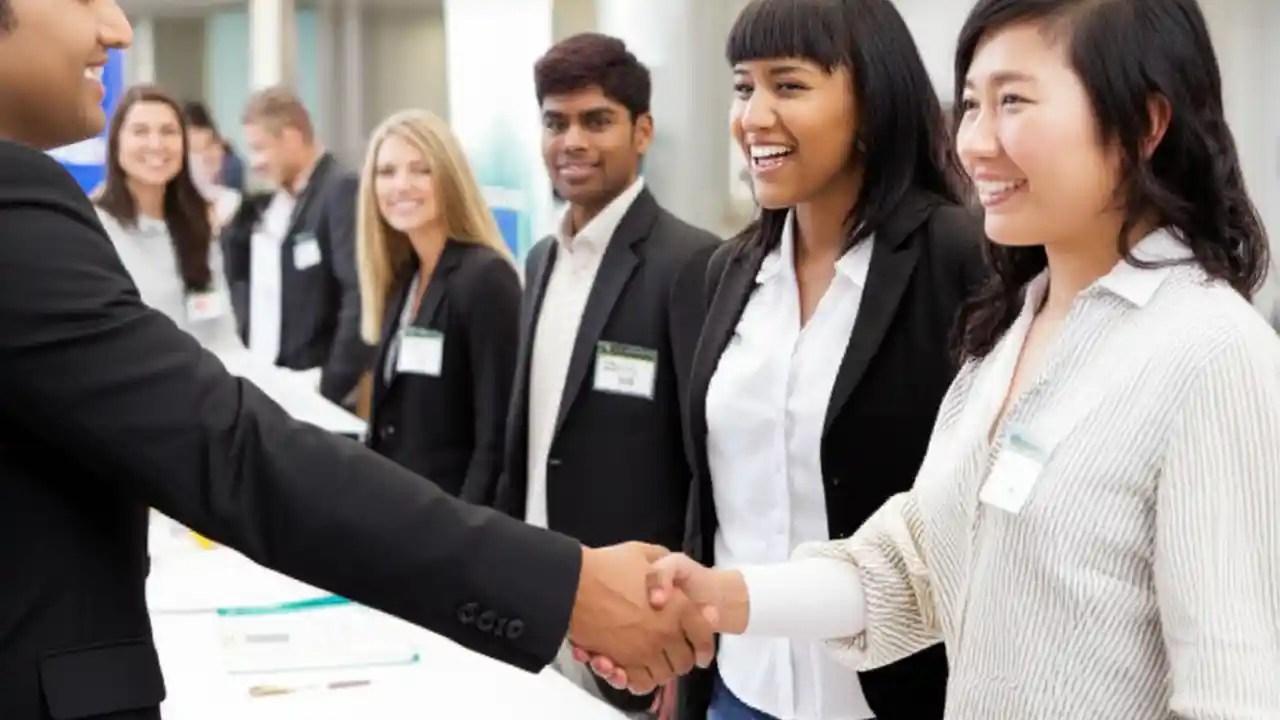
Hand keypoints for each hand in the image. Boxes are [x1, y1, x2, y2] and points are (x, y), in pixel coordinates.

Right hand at [568, 543, 715, 694]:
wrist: (572, 584)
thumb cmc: (605, 566)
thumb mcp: (641, 553)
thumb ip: (661, 562)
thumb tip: (666, 569)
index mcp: (678, 606)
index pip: (703, 636)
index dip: (705, 646)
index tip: (702, 652)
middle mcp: (665, 632)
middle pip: (684, 661)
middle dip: (681, 660)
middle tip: (673, 655)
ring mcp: (643, 650)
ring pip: (663, 675)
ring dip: (660, 671)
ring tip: (651, 662)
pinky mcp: (621, 662)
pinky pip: (639, 682)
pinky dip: (638, 680)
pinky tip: (632, 669)